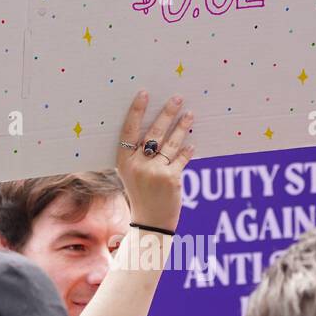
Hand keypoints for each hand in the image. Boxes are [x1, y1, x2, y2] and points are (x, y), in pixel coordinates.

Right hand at [115, 91, 192, 232]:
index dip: (137, 111)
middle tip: (177, 98)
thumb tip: (158, 129)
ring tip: (190, 114)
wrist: (150, 222)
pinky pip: (181, 159)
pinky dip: (187, 151)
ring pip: (170, 143)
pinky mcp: (171, 179)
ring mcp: (154, 172)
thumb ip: (139, 154)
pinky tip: (192, 143)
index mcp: (124, 160)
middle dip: (166, 113)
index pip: (129, 130)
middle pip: (153, 132)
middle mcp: (137, 164)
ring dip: (182, 127)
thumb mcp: (131, 173)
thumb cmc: (141, 193)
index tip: (144, 94)